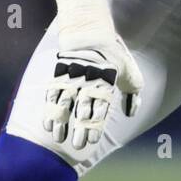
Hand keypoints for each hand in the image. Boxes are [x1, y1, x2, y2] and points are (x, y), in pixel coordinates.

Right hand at [43, 31, 142, 149]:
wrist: (91, 34)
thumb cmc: (115, 57)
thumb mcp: (131, 74)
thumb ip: (132, 95)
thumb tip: (130, 113)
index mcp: (106, 84)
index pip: (100, 108)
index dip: (96, 125)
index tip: (92, 141)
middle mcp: (88, 83)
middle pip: (83, 109)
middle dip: (80, 128)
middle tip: (77, 145)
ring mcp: (72, 78)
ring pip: (66, 103)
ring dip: (61, 121)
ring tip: (58, 138)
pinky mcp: (59, 74)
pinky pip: (52, 94)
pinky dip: (49, 109)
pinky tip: (47, 123)